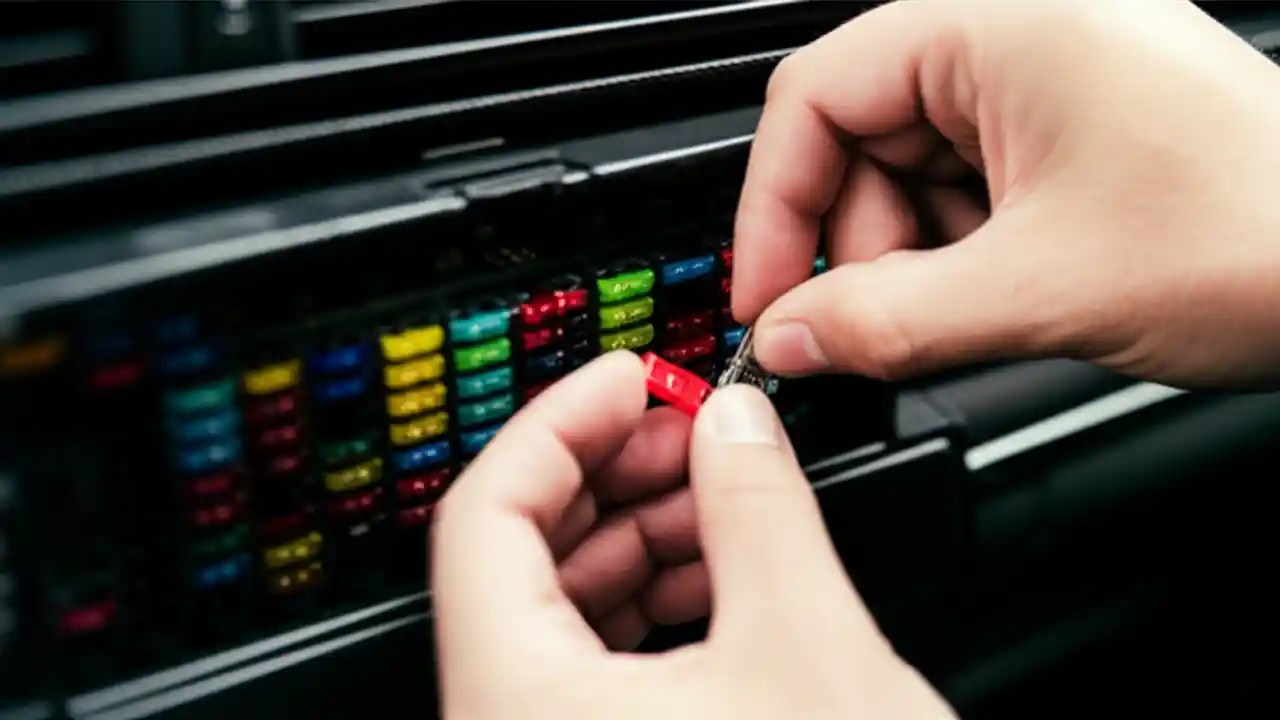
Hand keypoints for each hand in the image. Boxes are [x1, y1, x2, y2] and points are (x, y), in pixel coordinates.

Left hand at [431, 352, 953, 718]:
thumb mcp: (806, 644)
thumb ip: (758, 507)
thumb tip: (733, 424)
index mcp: (518, 704)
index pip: (484, 516)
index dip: (557, 421)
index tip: (623, 374)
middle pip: (520, 559)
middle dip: (611, 473)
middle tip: (685, 424)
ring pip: (565, 616)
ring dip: (643, 536)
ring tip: (723, 496)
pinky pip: (600, 670)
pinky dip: (659, 606)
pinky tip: (727, 576)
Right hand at [733, 0, 1279, 387]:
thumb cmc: (1265, 233)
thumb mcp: (1038, 290)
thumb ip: (885, 321)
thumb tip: (790, 336)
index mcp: (998, 19)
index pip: (816, 96)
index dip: (774, 207)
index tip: (767, 295)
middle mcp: (1018, 29)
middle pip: (860, 139)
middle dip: (854, 246)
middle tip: (863, 329)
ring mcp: (1050, 76)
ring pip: (912, 172)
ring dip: (912, 259)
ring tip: (967, 313)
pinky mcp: (1074, 125)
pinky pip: (969, 186)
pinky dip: (961, 252)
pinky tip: (1001, 294)